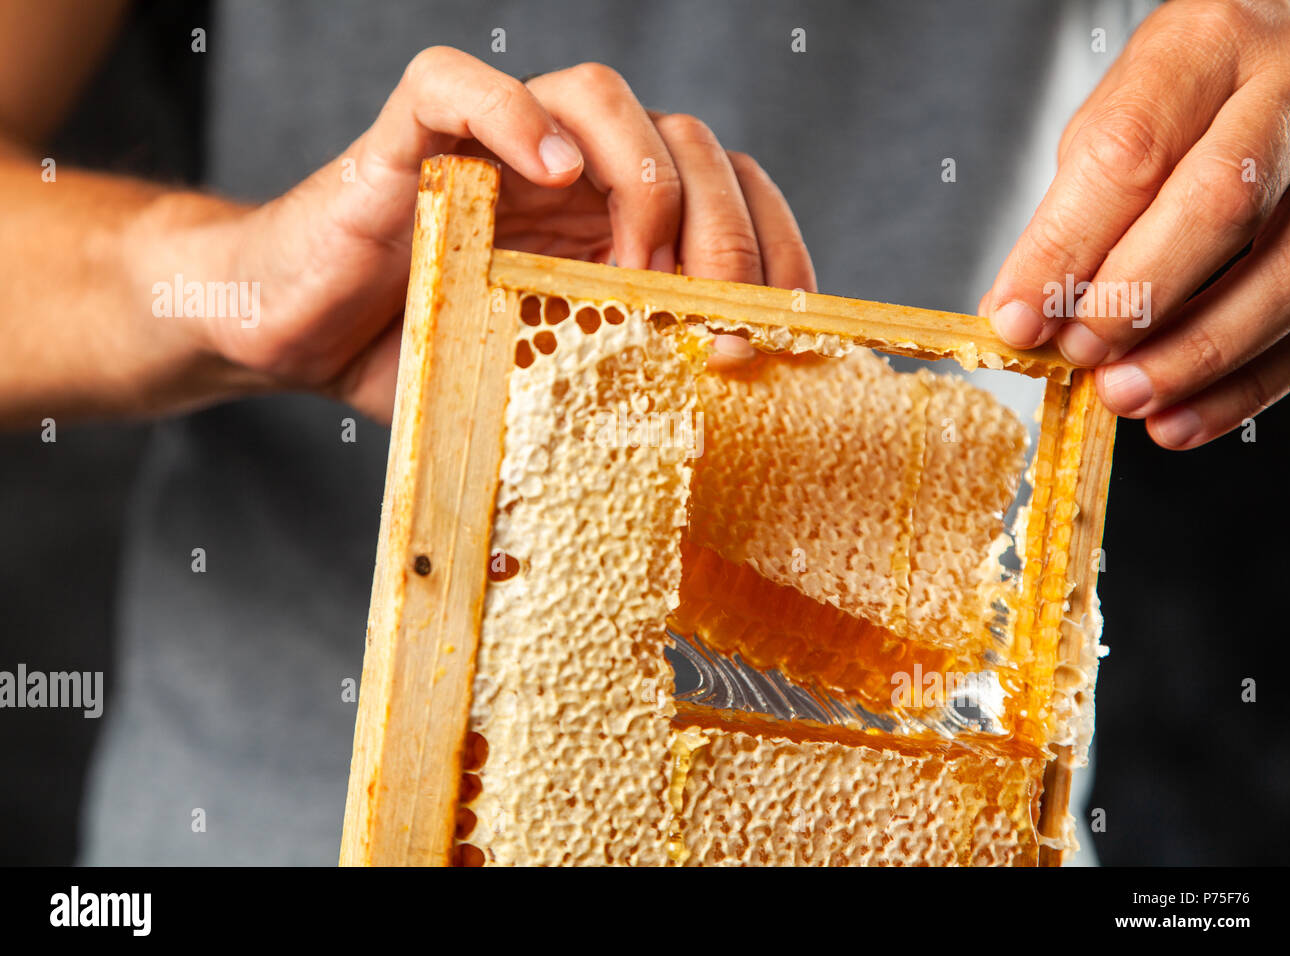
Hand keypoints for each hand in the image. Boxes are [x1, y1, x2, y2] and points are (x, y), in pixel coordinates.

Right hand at [206, 48, 813, 420]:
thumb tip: (732, 421)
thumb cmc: (418, 356)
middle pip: (685, 141)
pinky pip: (457, 86)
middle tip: (716, 321)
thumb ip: (619, 369)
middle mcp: (565, 171)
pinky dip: (514, 113)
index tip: (786, 324)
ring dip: (645, 175)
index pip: (727, 191)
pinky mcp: (406, 142)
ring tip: (636, 265)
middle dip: (724, 231)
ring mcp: (491, 148)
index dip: (771, 244)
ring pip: (598, 93)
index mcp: (607, 220)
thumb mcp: (541, 377)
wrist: (292, 334)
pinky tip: (554, 170)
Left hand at [982, 0, 1289, 448]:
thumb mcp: (1120, 119)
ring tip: (1124, 395)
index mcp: (1209, 45)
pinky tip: (1180, 419)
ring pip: (1287, 272)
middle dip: (1137, 297)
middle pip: (1219, 204)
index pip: (1128, 152)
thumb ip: (1073, 210)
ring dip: (1194, 354)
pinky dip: (1243, 389)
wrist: (1288, 66)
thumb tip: (1017, 312)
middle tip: (1081, 352)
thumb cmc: (1193, 98)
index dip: (1064, 247)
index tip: (1015, 316)